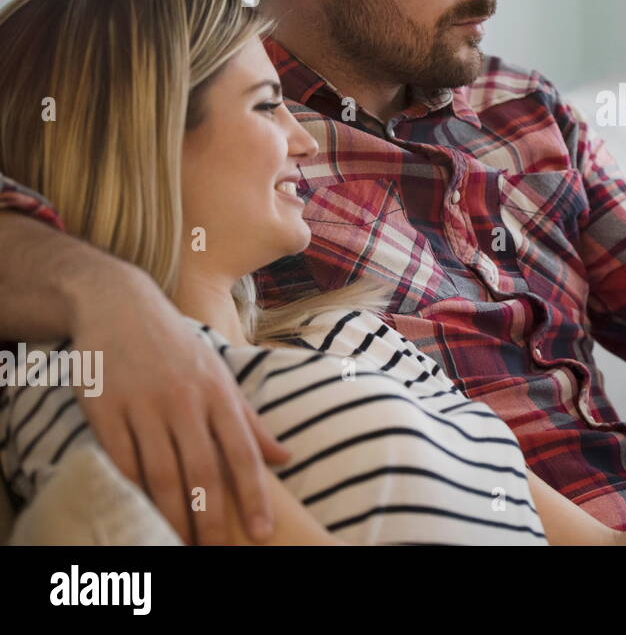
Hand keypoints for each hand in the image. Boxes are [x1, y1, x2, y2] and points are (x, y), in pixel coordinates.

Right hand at [67, 260, 289, 544]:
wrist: (120, 305)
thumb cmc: (178, 348)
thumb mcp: (221, 376)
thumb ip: (250, 422)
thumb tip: (286, 458)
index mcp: (219, 394)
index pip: (243, 453)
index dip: (255, 496)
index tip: (263, 533)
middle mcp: (185, 400)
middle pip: (201, 470)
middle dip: (212, 518)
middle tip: (217, 553)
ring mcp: (143, 404)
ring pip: (160, 473)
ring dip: (171, 515)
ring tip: (180, 545)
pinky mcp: (105, 408)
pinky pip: (120, 460)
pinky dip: (131, 491)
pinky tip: (139, 515)